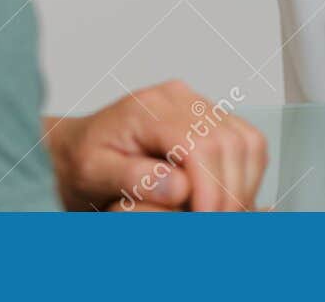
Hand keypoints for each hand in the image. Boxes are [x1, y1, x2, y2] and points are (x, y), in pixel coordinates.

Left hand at [43, 80, 267, 211]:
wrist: (77, 147)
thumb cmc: (83, 161)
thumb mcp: (92, 173)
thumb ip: (131, 178)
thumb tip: (178, 186)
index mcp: (147, 108)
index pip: (199, 145)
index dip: (210, 188)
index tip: (204, 221)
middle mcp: (178, 98)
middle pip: (228, 143)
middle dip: (229, 192)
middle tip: (216, 226)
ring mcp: (197, 103)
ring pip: (246, 140)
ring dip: (243, 184)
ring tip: (224, 216)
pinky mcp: (209, 115)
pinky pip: (247, 141)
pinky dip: (247, 173)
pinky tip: (228, 197)